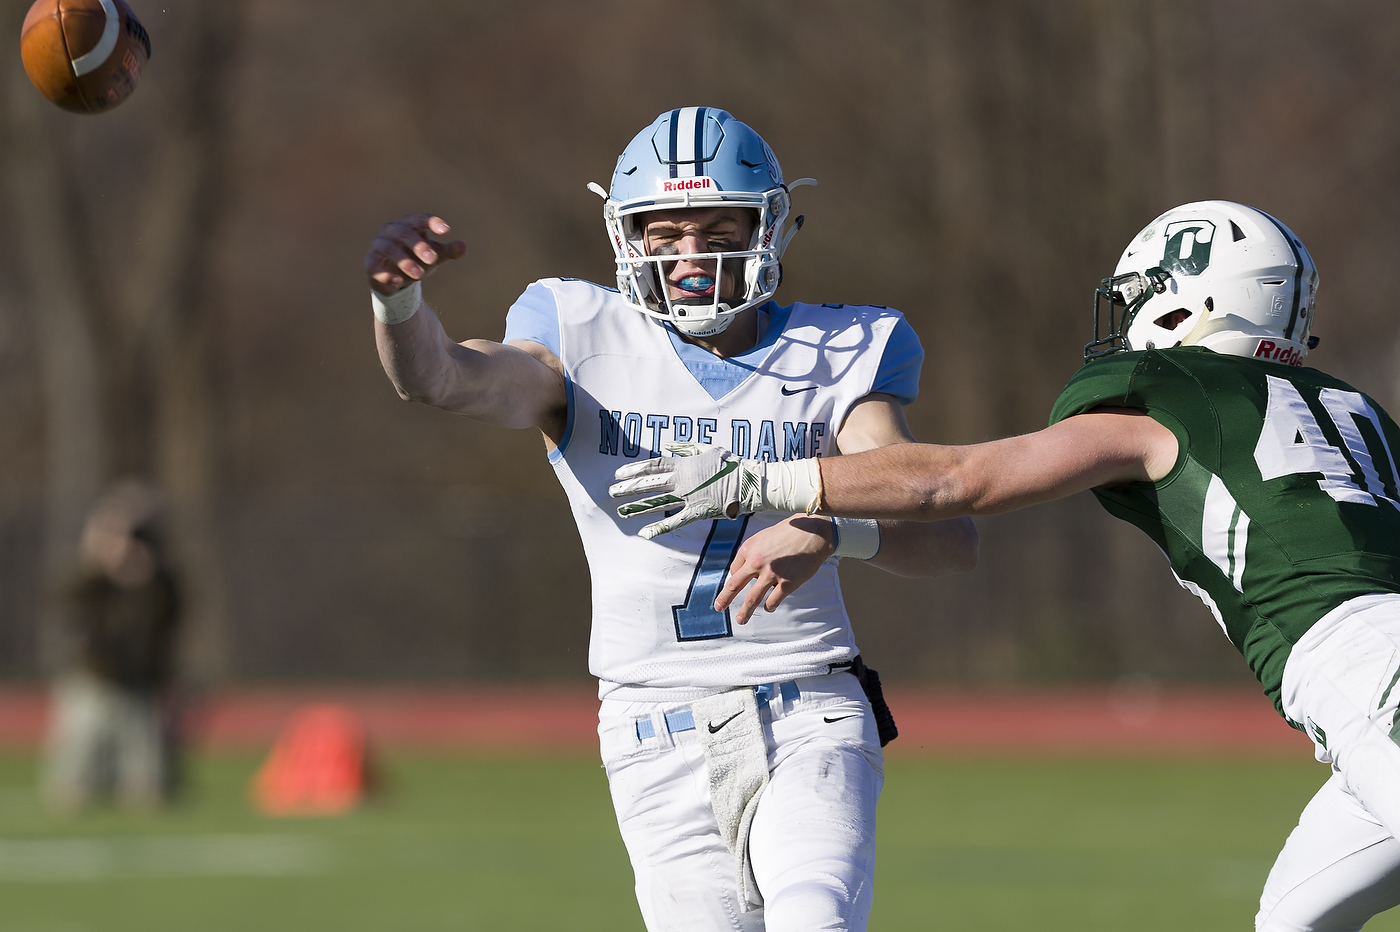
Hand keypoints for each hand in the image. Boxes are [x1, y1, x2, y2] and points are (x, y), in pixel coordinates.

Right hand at [364, 214, 465, 295]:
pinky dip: (385, 274)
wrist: (397, 278)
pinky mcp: (370, 263)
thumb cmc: (418, 259)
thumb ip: (449, 251)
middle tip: (433, 259)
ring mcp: (379, 246)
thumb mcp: (436, 256)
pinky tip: (398, 282)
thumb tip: (462, 247)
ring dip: (404, 261)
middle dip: (418, 245)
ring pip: (388, 247)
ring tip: (420, 275)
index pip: (420, 219)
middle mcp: (392, 231)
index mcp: (410, 225)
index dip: (432, 222)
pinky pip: (373, 266)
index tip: (446, 231)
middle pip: (403, 232)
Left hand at [609, 443, 766, 539]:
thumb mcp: (706, 449)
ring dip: (637, 507)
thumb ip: (685, 448)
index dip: (634, 469)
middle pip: (649, 484)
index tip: (618, 473)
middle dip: (629, 488)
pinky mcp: (696, 512)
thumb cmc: (730, 463)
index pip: (652, 466)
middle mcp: (681, 481)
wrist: (747, 481)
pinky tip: (643, 533)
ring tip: (621, 511)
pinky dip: (659, 528)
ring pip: (657, 502)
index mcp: (683, 464)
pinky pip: (674, 521)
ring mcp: (688, 497)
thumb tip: (668, 444)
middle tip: (611, 492)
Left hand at [717, 516, 833, 624]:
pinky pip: (773, 600)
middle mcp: (757, 562)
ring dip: (745, 611)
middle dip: (725, 599)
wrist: (813, 533)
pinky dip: (770, 606)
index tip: (734, 587)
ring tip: (740, 620)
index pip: (734, 571)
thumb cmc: (788, 533)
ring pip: (752, 598)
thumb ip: (751, 553)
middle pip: (735, 586)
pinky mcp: (787, 583)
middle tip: (719, 607)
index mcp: (748, 549)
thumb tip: (743, 572)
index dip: (735, 580)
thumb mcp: (762, 537)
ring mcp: (772, 574)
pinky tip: (769, 607)